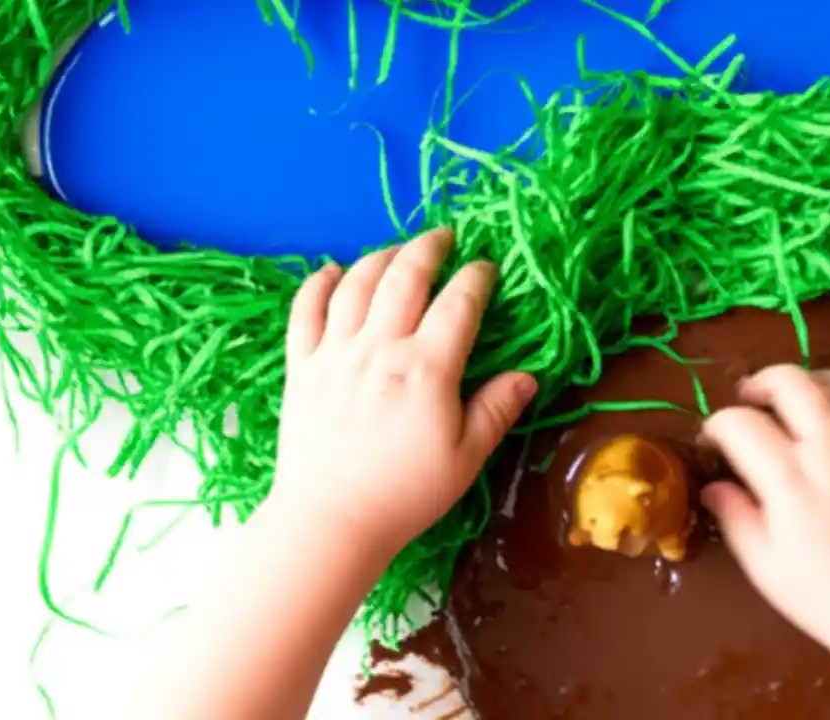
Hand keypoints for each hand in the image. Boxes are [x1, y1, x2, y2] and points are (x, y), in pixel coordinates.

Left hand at [274, 228, 536, 554]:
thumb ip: (495, 411)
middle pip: (405, 276)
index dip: (476, 278)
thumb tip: (527, 376)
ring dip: (380, 257)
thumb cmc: (405, 495)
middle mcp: (379, 348)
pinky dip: (319, 283)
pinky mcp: (302, 367)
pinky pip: (305, 310)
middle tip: (443, 238)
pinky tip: (332, 271)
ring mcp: (334, 354)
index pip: (458, 304)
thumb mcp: (465, 459)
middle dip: (428, 248)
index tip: (487, 268)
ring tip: (398, 251)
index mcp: (426, 369)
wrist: (330, 522)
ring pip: (356, 283)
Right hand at [699, 365, 829, 653]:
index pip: (740, 424)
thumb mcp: (767, 568)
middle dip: (761, 384)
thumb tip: (714, 487)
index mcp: (791, 478)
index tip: (715, 440)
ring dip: (816, 384)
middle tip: (753, 400)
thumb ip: (737, 519)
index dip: (718, 425)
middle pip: (791, 382)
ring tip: (806, 401)